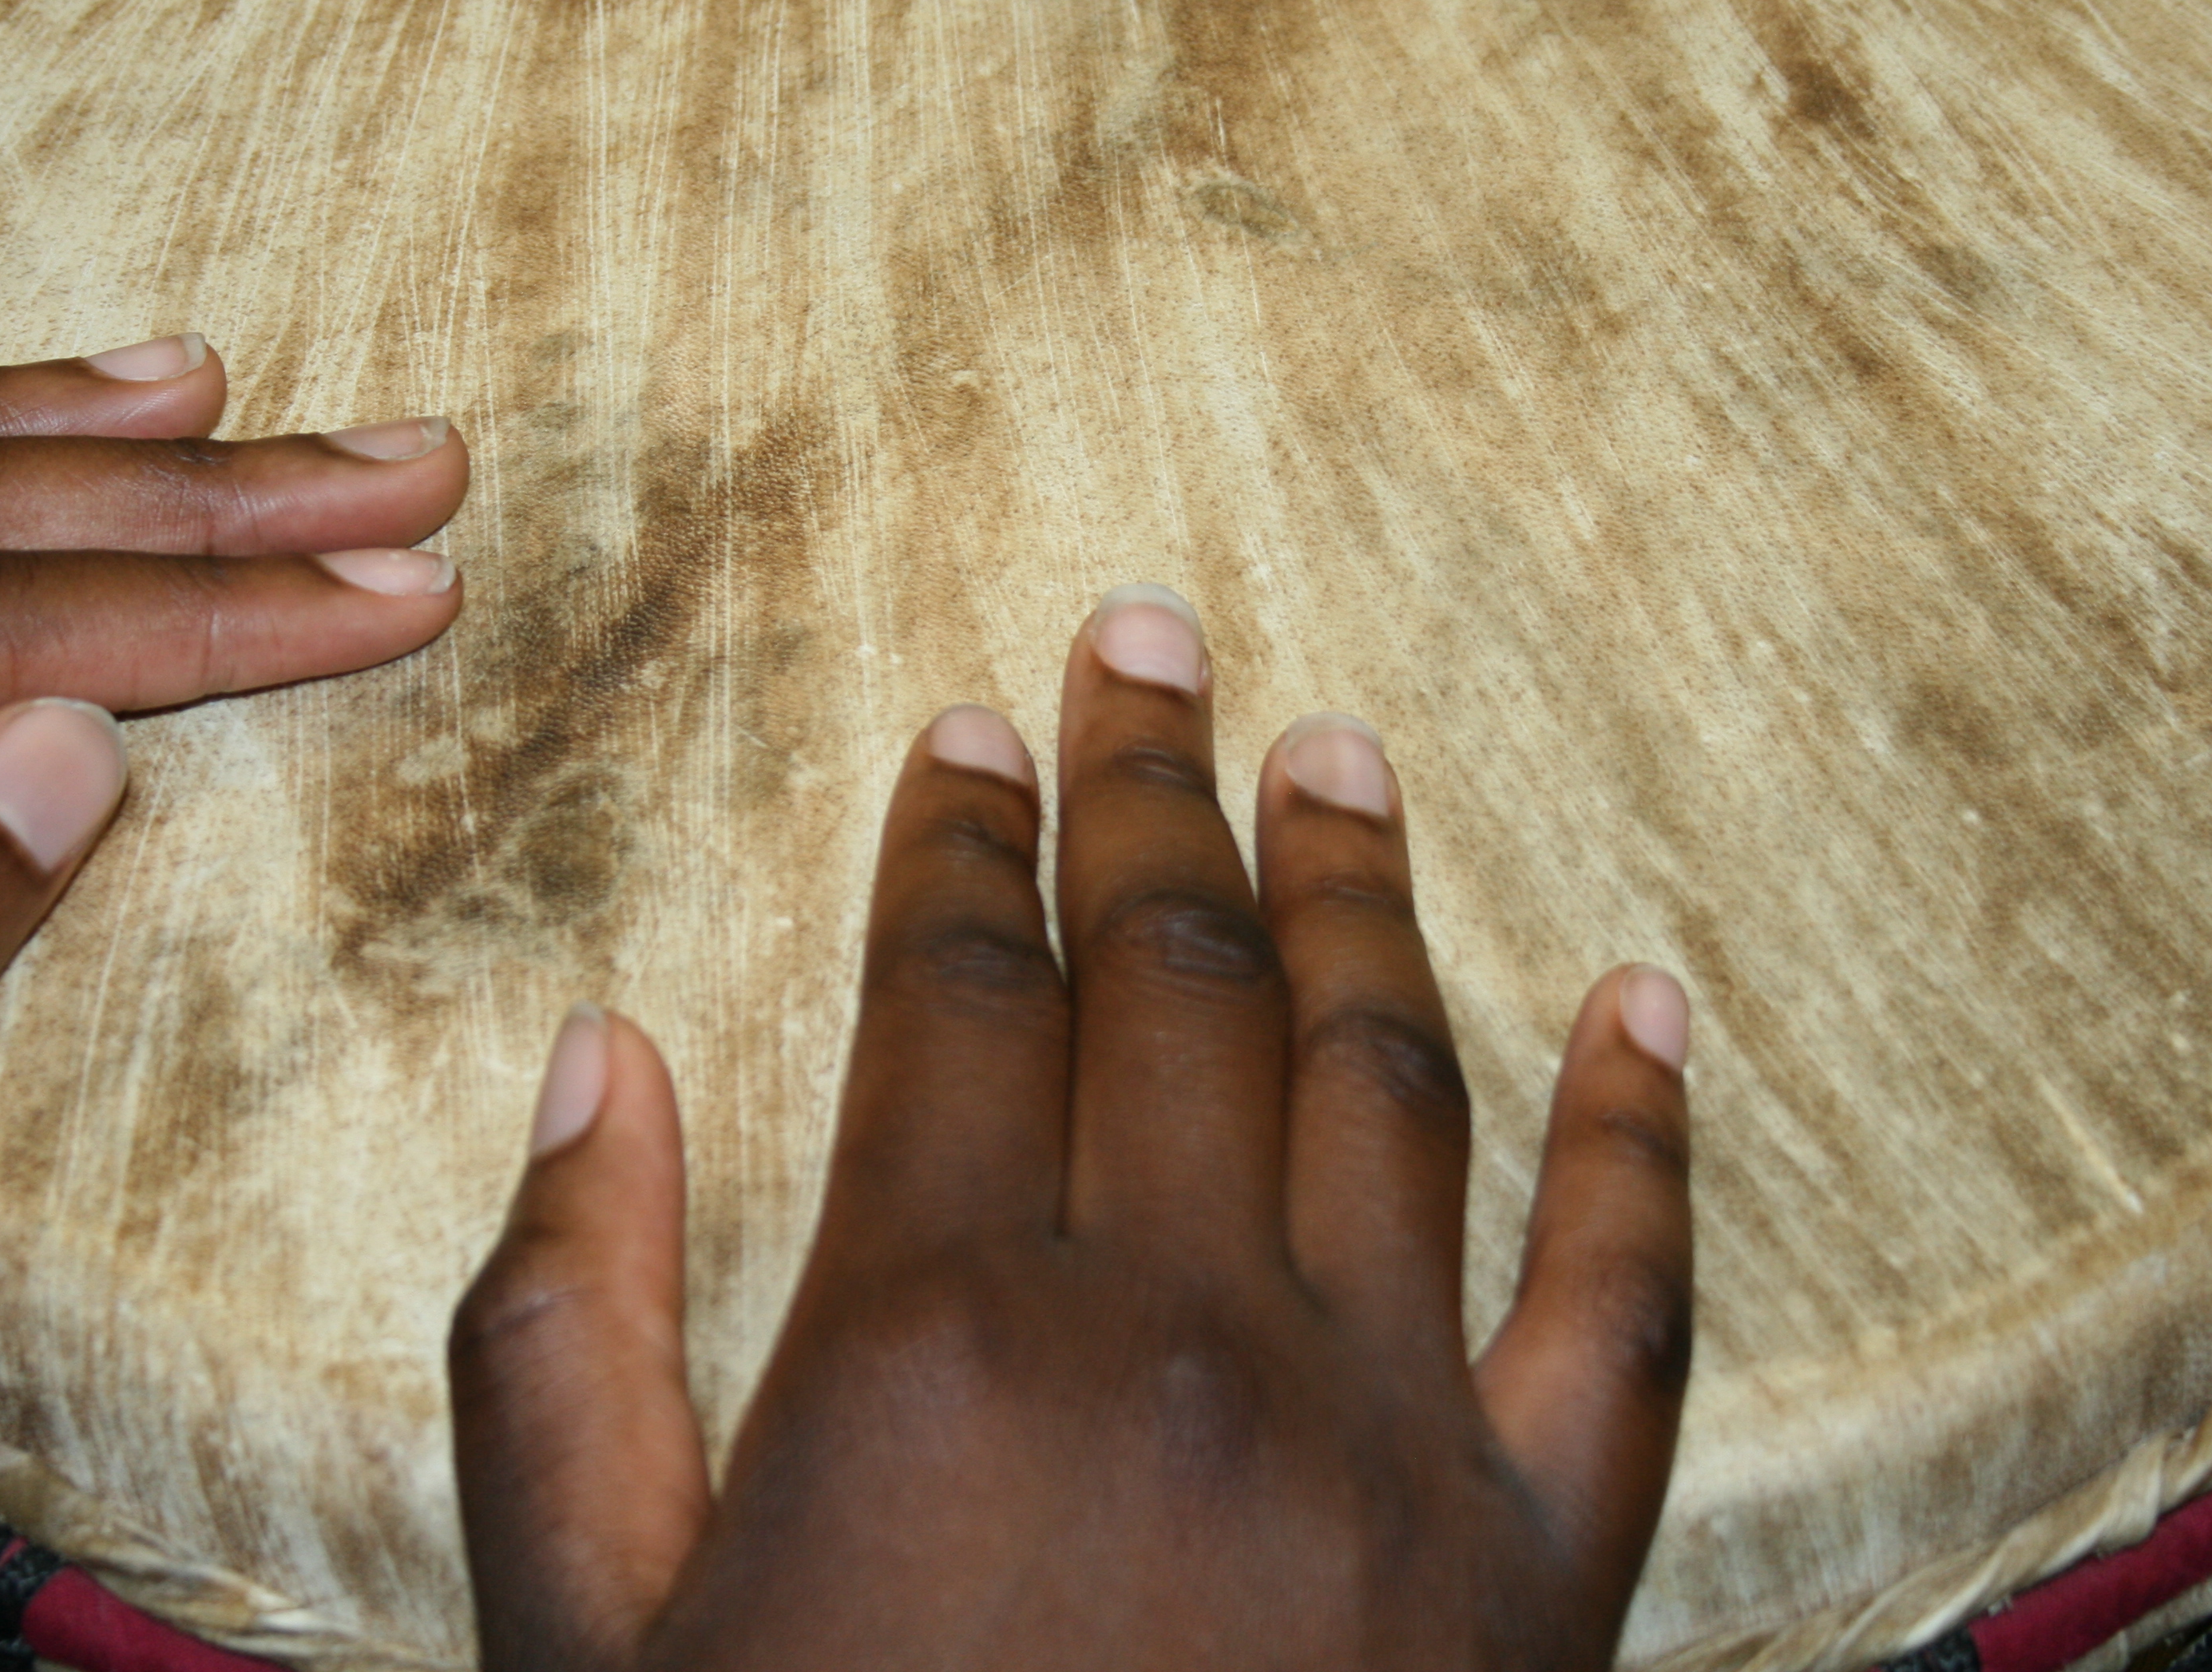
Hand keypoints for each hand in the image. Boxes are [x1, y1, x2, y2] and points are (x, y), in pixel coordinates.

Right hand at [453, 584, 1695, 1671]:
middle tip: (1148, 637)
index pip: (960, 985)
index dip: (960, 834)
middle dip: (1150, 783)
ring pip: (1386, 1072)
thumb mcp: (582, 1624)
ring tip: (1338, 751)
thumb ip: (560, 1327)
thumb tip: (601, 1058)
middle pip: (1174, 972)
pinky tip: (1649, 1000)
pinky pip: (1629, 1298)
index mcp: (929, 1331)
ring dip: (1362, 883)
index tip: (969, 730)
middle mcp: (1174, 1333)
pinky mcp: (1538, 1563)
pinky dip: (1651, 1136)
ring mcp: (1380, 1437)